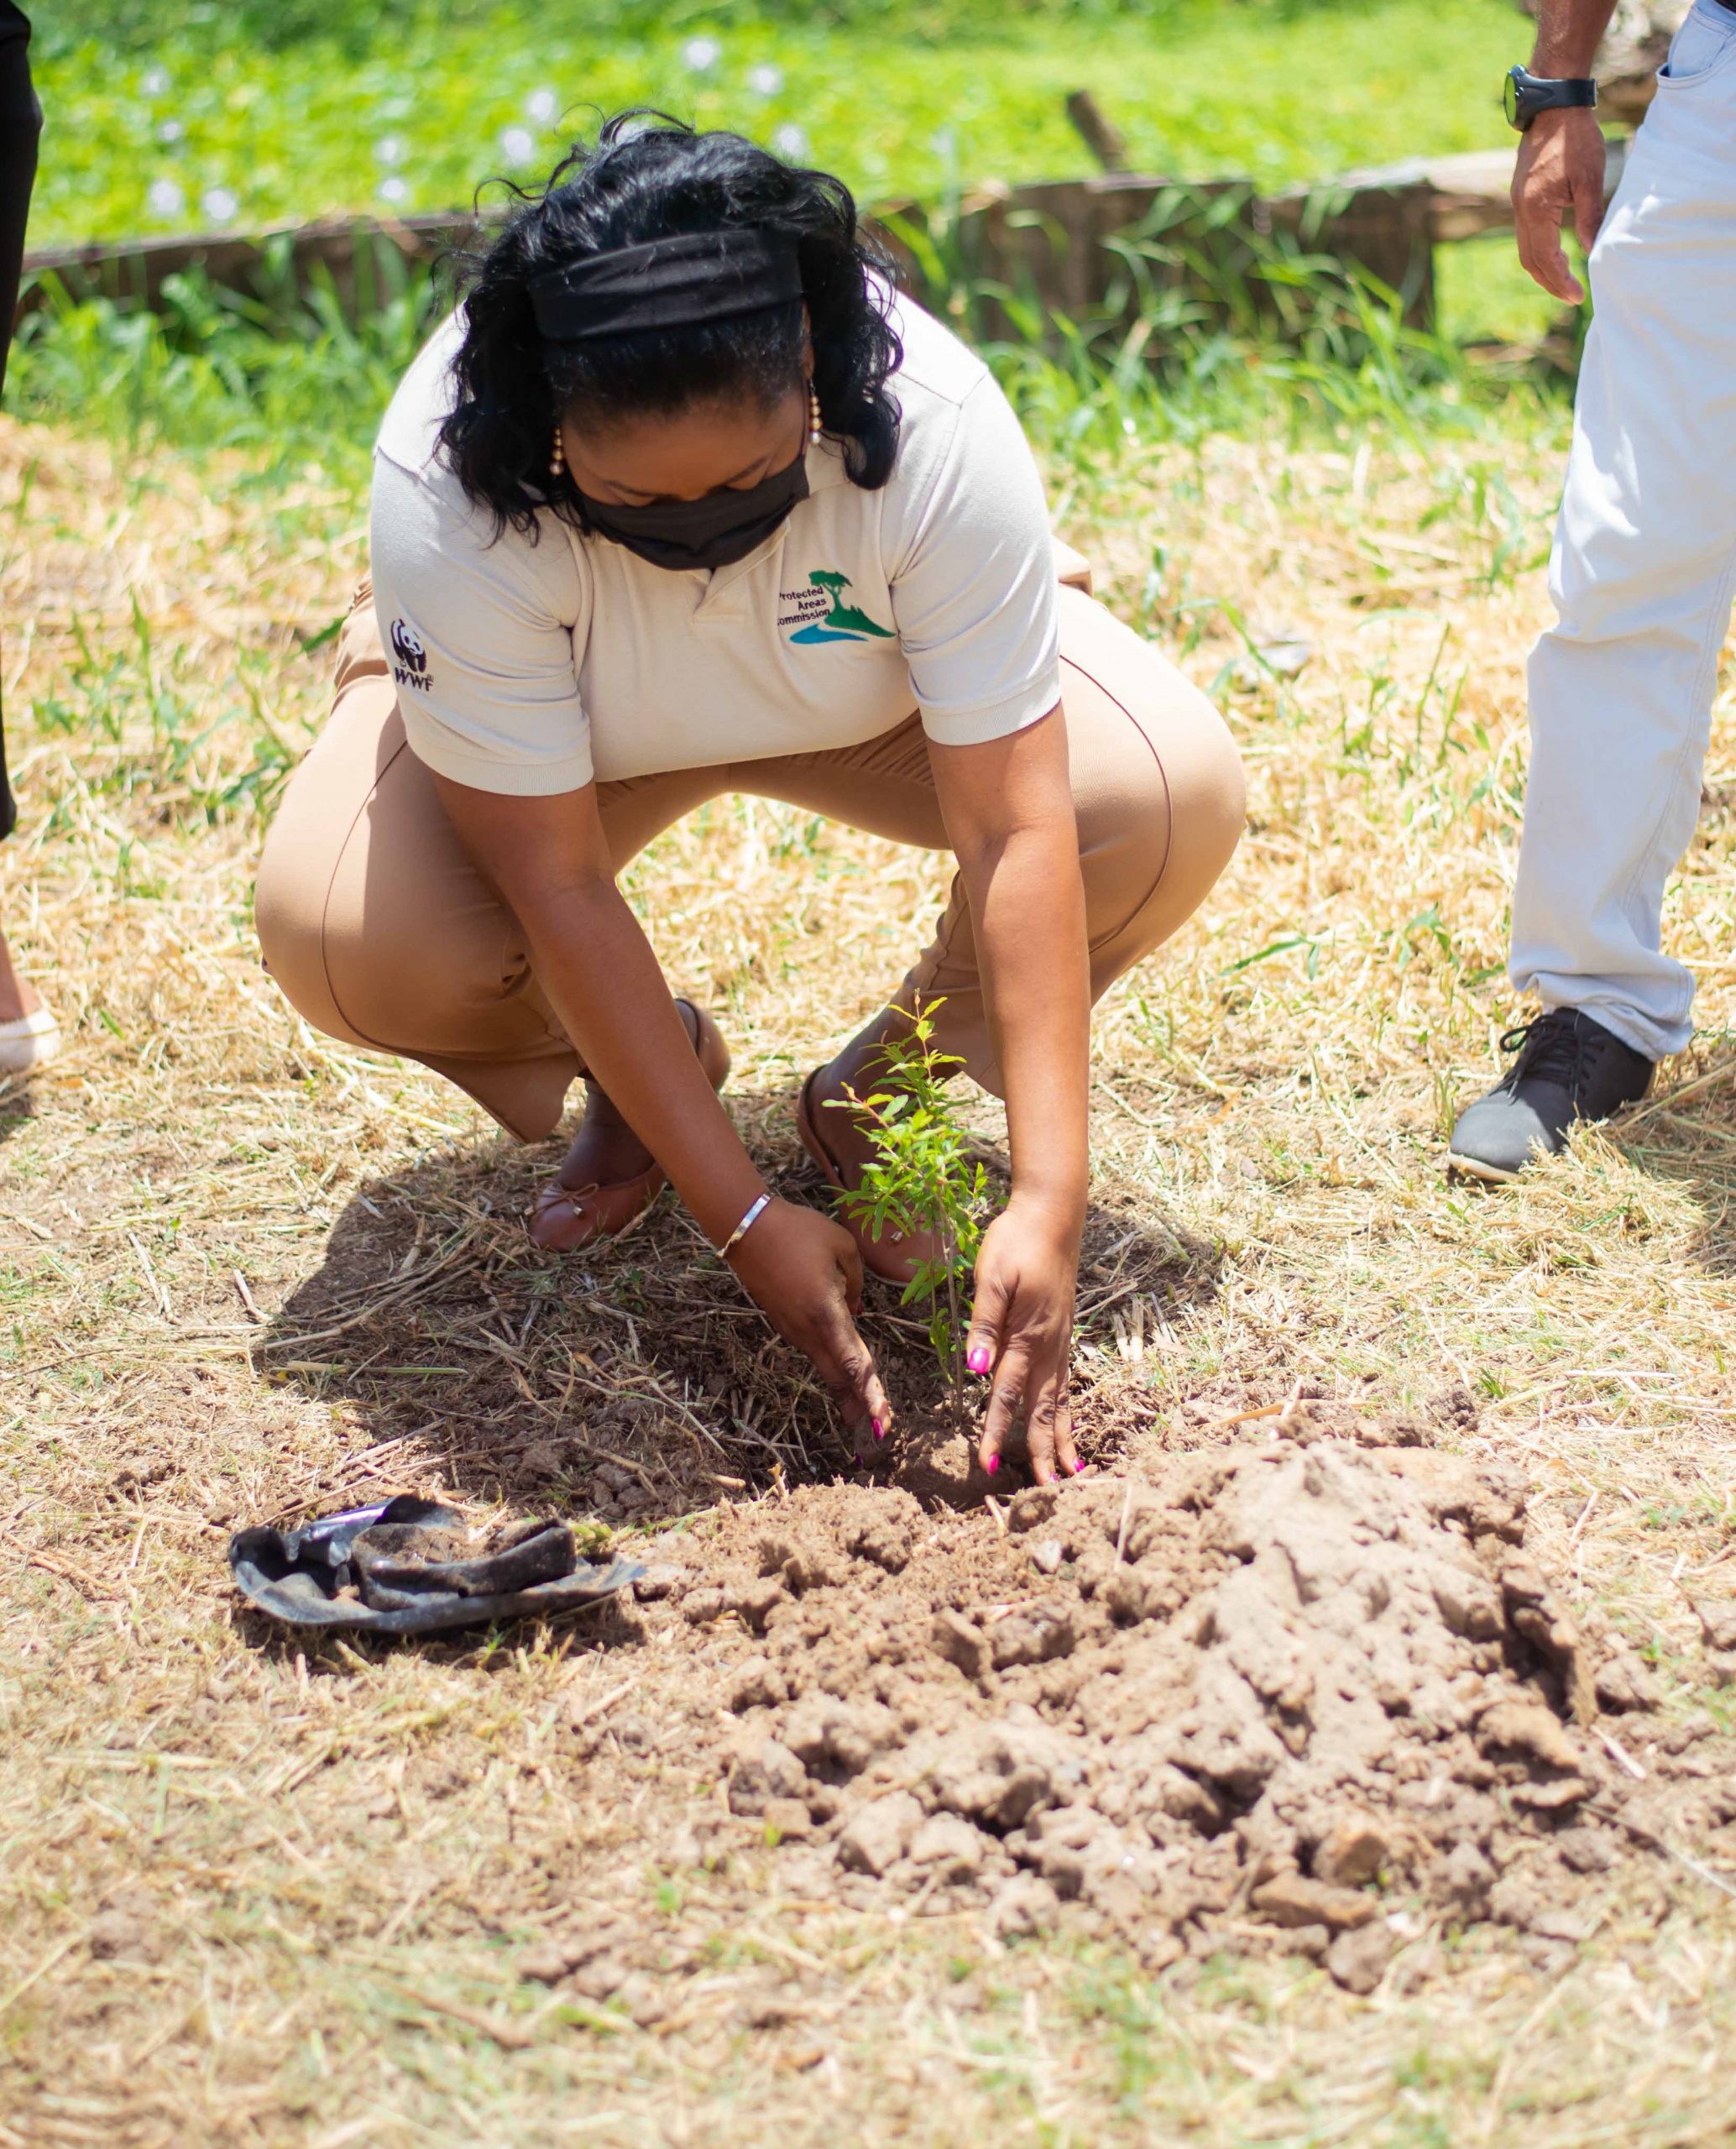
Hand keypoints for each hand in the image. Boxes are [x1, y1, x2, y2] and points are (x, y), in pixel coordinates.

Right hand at [728, 1197, 891, 1445]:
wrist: (746, 1228)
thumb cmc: (798, 1231)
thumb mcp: (842, 1246)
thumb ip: (858, 1283)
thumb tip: (857, 1309)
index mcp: (825, 1312)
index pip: (853, 1362)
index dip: (870, 1394)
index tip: (882, 1421)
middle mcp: (808, 1329)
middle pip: (838, 1377)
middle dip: (858, 1407)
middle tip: (879, 1435)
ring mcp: (793, 1329)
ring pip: (825, 1366)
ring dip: (846, 1390)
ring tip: (866, 1414)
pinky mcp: (784, 1323)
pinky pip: (815, 1349)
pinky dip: (832, 1366)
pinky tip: (847, 1374)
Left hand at [964, 1197, 1082, 1484]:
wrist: (1053, 1215)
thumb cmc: (1016, 1241)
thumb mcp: (992, 1277)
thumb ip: (984, 1323)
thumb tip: (976, 1370)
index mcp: (1028, 1335)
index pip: (1008, 1394)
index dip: (996, 1432)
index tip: (987, 1466)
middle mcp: (1050, 1347)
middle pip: (1043, 1411)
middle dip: (1041, 1454)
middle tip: (1044, 1494)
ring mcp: (1061, 1343)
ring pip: (1060, 1402)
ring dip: (1060, 1440)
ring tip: (1069, 1475)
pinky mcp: (1063, 1336)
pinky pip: (1065, 1385)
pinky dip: (1067, 1413)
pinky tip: (1067, 1428)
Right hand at [1512, 106, 1606, 302]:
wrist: (1553, 107)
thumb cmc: (1575, 138)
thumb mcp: (1590, 177)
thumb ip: (1590, 217)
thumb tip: (1591, 251)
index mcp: (1536, 208)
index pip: (1545, 258)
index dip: (1561, 281)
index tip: (1579, 295)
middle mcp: (1520, 210)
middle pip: (1530, 261)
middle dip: (1550, 282)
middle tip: (1573, 296)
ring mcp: (1517, 204)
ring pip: (1525, 250)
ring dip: (1543, 269)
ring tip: (1565, 279)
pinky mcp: (1520, 197)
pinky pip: (1526, 235)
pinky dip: (1540, 251)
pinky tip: (1556, 253)